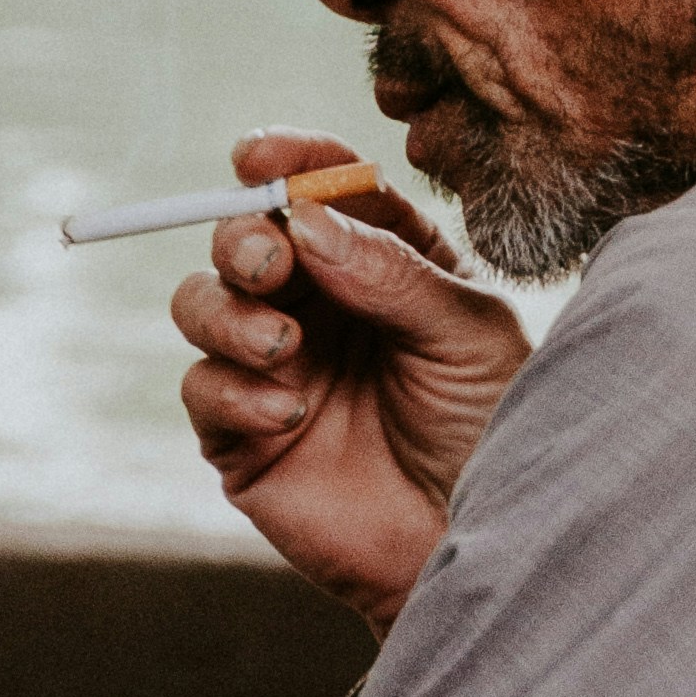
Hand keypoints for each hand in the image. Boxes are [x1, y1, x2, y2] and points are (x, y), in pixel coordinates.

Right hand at [173, 128, 527, 629]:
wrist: (477, 540)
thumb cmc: (493, 430)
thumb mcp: (469, 335)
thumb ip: (392, 273)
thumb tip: (310, 218)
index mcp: (384, 264)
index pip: (325, 191)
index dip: (289, 163)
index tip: (263, 156)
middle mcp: (322, 306)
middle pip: (247, 237)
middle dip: (243, 236)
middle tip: (270, 260)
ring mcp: (277, 368)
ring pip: (203, 303)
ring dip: (226, 311)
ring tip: (284, 347)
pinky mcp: (244, 438)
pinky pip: (202, 390)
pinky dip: (232, 391)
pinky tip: (287, 413)